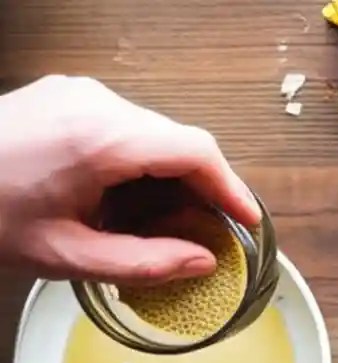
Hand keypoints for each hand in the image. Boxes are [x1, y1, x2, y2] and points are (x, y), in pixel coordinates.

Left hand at [0, 75, 260, 283]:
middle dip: (199, 186)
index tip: (246, 220)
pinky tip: (123, 196)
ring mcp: (75, 93)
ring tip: (158, 220)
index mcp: (101, 139)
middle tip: (205, 231)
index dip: (232, 188)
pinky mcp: (61, 95)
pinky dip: (137, 158)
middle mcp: (94, 104)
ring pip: (151, 131)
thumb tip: (200, 264)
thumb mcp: (66, 256)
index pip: (196, 152)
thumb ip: (145, 263)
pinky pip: (121, 123)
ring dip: (166, 173)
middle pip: (177, 139)